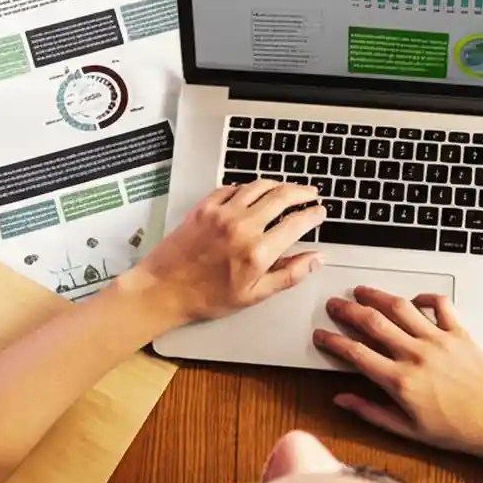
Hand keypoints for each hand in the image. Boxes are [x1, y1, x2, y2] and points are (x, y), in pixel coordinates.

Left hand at [126, 180, 325, 327]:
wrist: (162, 289)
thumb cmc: (206, 297)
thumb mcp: (254, 294)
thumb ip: (288, 274)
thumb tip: (316, 259)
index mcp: (258, 251)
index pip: (297, 223)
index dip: (313, 214)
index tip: (320, 212)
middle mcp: (242, 226)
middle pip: (281, 196)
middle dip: (301, 192)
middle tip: (310, 193)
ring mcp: (221, 213)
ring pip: (258, 186)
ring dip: (277, 185)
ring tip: (287, 189)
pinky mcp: (204, 207)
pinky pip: (232, 188)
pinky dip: (247, 187)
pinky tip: (252, 193)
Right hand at [314, 286, 482, 457]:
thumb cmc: (457, 430)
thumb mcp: (407, 430)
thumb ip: (371, 412)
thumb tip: (342, 400)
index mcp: (400, 381)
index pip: (356, 353)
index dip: (333, 341)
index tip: (321, 335)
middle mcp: (417, 355)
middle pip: (373, 322)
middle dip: (347, 310)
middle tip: (335, 304)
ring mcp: (439, 341)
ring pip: (401, 307)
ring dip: (378, 295)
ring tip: (363, 291)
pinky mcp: (460, 333)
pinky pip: (440, 304)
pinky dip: (425, 297)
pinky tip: (414, 299)